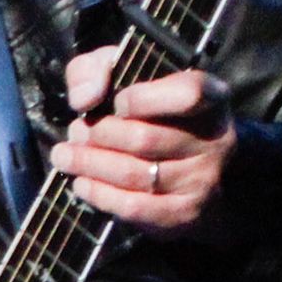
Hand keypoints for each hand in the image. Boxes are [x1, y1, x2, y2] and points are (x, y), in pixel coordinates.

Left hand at [51, 44, 233, 230]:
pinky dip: (100, 195)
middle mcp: (215, 139)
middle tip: (75, 131)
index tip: (114, 103)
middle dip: (99, 135)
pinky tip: (81, 184)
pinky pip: (135, 207)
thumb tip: (84, 99)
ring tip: (65, 156)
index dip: (143, 99)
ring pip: (134, 173)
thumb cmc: (150, 109)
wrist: (187, 166)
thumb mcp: (124, 72)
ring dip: (90, 165)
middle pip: (145, 138)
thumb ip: (97, 69)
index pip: (187, 94)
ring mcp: (203, 179)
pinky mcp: (186, 213)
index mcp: (211, 97)